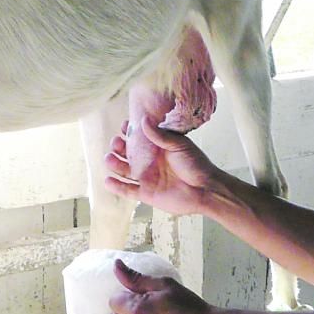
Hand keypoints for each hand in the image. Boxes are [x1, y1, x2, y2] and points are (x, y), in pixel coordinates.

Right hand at [103, 116, 224, 218]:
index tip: (124, 126)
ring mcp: (147, 177)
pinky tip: (108, 180)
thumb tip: (143, 119)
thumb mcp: (179, 145)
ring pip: (124, 170)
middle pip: (127, 153)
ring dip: (114, 164)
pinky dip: (116, 186)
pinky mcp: (146, 193)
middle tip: (116, 143)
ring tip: (109, 158)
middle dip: (118, 147)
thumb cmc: (195, 164)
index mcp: (157, 147)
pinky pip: (127, 190)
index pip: (139, 137)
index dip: (129, 132)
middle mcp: (150, 161)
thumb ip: (160, 135)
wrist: (205, 190)